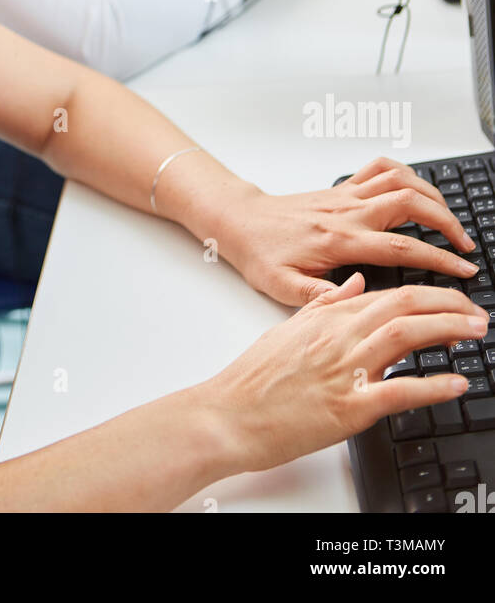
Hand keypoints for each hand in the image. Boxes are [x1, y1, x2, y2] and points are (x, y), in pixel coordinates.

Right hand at [201, 276, 483, 475]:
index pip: (388, 294)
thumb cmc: (253, 378)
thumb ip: (325, 304)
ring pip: (406, 335)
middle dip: (448, 304)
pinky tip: (456, 383)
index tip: (452, 300)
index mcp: (326, 317)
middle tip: (477, 313)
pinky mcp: (347, 408)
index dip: (427, 294)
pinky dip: (432, 385)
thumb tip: (357, 284)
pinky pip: (398, 391)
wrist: (228, 414)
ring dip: (448, 330)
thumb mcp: (288, 328)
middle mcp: (339, 336)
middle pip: (405, 306)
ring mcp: (344, 370)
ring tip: (476, 331)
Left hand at [214, 155, 478, 306]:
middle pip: (411, 203)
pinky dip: (404, 173)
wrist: (239, 221)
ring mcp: (345, 196)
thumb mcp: (283, 287)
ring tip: (451, 220)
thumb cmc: (260, 255)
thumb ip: (321, 296)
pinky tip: (417, 190)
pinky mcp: (340, 189)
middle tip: (466, 246)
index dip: (439, 259)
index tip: (464, 271)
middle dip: (447, 221)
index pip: (402, 247)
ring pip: (400, 179)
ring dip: (432, 195)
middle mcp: (347, 212)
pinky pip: (379, 169)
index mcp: (339, 241)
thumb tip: (359, 297)